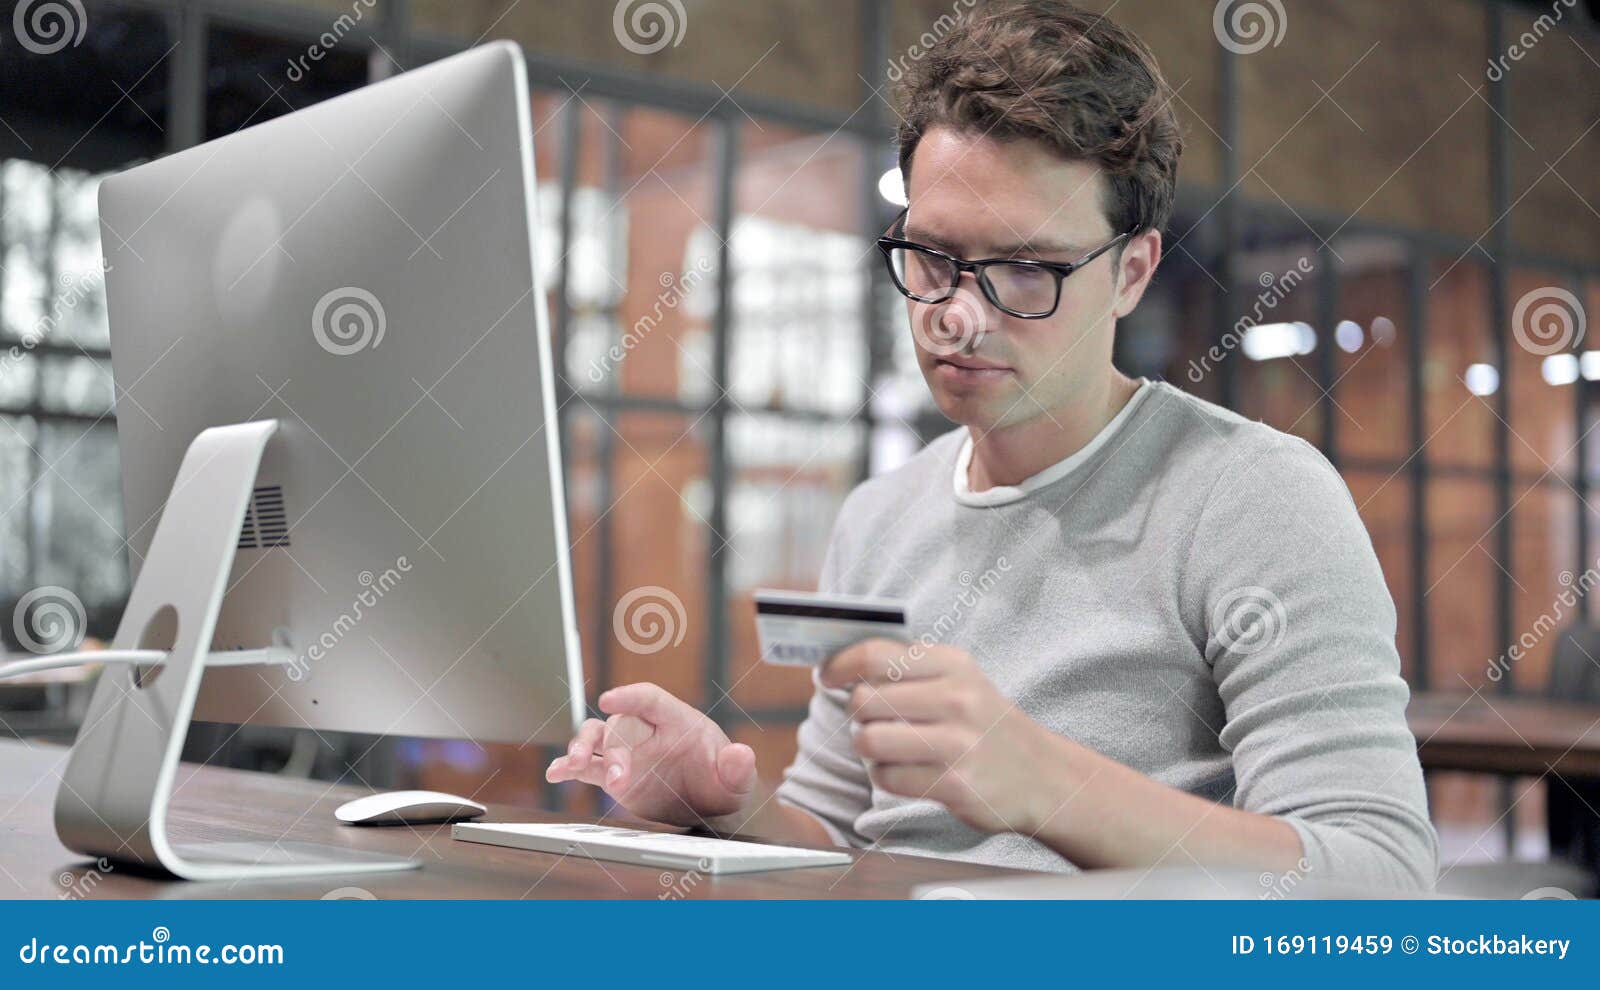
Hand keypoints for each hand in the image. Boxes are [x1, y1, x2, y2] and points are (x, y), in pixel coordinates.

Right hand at [544, 682, 756, 827]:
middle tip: (616, 780)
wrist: (710, 805)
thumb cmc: (723, 782)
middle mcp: (648, 731)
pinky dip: (569, 768)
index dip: (630, 696)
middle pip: (621, 726)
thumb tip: (742, 756)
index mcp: (677, 721)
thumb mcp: (736, 778)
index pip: (651, 700)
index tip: (610, 699)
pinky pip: (587, 766)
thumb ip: (737, 767)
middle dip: (613, 750)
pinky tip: (556, 774)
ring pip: (597, 738)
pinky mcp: (615, 775)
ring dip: (582, 748)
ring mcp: (629, 752)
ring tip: (572, 766)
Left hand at [821, 638, 1060, 834]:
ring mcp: (958, 744)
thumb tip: (839, 664)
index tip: (826, 676)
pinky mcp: (956, 784)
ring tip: (886, 748)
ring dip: (867, 748)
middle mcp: (957, 699)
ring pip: (870, 741)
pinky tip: (906, 772)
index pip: (875, 655)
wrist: (1042, 776)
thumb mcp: (960, 680)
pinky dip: (886, 778)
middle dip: (857, 714)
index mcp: (953, 664)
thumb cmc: (984, 724)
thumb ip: (907, 668)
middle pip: (865, 700)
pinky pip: (888, 778)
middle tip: (872, 721)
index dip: (839, 665)